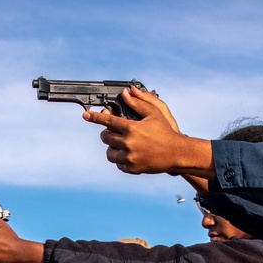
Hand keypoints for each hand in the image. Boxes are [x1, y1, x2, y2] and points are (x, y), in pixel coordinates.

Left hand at [82, 88, 211, 176]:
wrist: (176, 154)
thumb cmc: (166, 132)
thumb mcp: (154, 114)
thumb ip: (138, 102)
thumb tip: (125, 93)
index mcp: (132, 128)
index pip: (108, 121)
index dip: (95, 117)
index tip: (85, 115)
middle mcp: (129, 144)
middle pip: (106, 137)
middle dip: (107, 133)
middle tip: (112, 131)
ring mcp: (130, 158)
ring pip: (109, 153)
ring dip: (111, 148)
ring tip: (119, 144)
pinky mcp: (132, 169)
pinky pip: (118, 165)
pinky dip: (120, 160)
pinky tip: (127, 155)